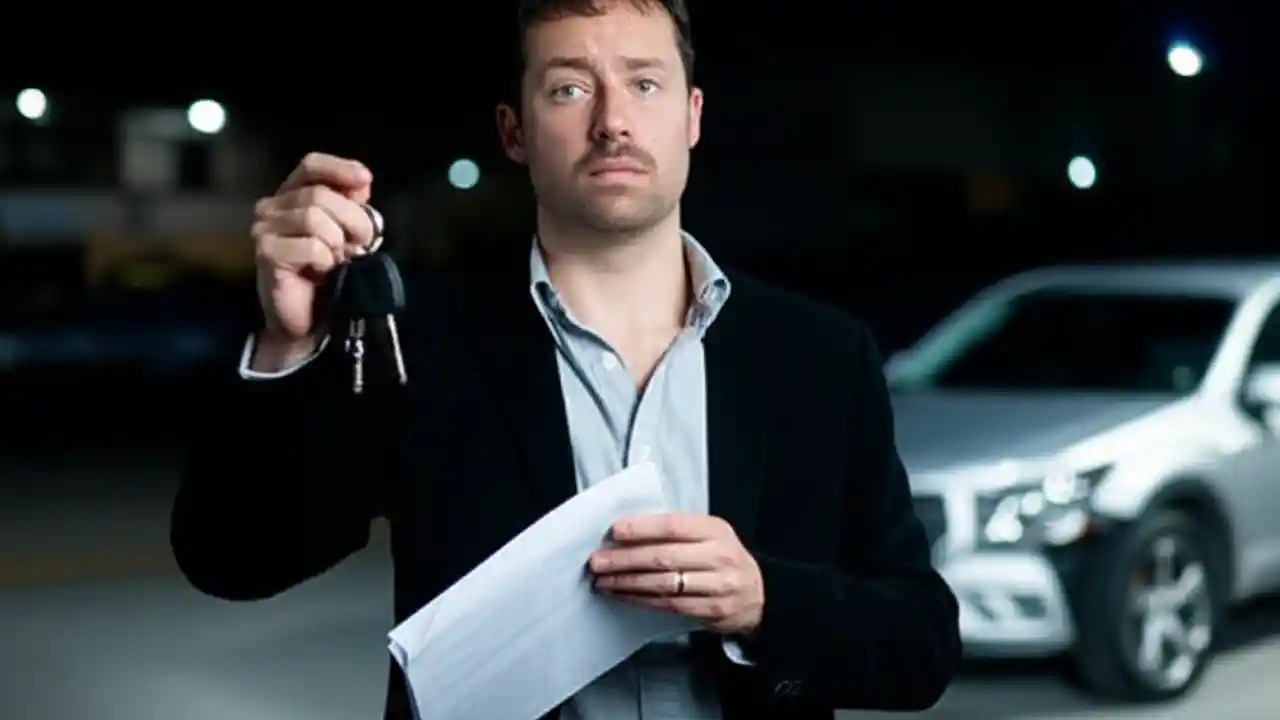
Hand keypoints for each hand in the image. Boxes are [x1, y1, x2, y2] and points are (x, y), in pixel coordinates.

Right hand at [251, 152, 378, 343]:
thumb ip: (351, 206)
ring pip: (314, 217)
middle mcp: (271, 208)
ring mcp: (264, 230)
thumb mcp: (346, 234)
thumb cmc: (327, 275)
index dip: (339, 168)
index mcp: (291, 196)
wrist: (308, 320)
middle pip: (320, 195)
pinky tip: (323, 271)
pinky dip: (327, 260)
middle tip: (359, 245)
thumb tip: (361, 182)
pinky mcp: (266, 254)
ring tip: (338, 260)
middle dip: (353, 220)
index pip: (311, 166)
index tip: (365, 181)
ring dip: (338, 242)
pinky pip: (311, 247)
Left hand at [588, 513, 764, 636]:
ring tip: (603, 580)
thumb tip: (627, 531)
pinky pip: (669, 605)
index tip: (614, 531)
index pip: (673, 526)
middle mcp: (719, 556)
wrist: (758, 593)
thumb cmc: (722, 558)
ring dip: (627, 583)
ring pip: (664, 584)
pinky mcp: (713, 610)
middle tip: (598, 561)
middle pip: (664, 557)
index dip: (641, 528)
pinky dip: (641, 600)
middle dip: (625, 560)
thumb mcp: (708, 535)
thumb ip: (676, 531)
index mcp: (714, 530)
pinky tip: (623, 595)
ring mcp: (718, 585)